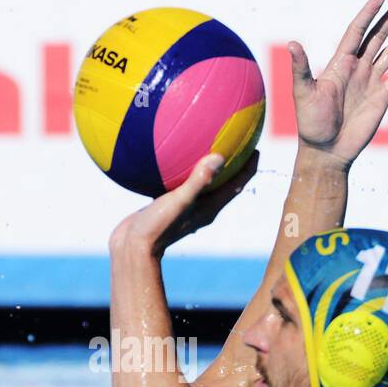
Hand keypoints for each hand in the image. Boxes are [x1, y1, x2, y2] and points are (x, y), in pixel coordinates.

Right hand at [108, 151, 258, 257]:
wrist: (132, 247)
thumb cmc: (157, 228)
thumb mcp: (179, 202)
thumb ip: (198, 181)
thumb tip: (219, 157)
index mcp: (210, 207)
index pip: (238, 184)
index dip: (249, 166)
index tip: (255, 146)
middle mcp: (201, 207)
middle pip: (225, 182)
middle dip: (233, 162)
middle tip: (235, 138)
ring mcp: (185, 207)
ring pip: (203, 182)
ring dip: (208, 165)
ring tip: (207, 142)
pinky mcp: (169, 205)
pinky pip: (180, 183)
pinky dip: (182, 169)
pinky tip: (172, 154)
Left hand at [289, 0, 387, 170]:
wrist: (326, 150)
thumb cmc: (310, 123)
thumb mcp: (303, 93)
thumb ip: (300, 68)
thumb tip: (292, 44)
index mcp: (339, 64)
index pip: (357, 31)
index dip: (369, 13)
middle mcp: (357, 69)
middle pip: (378, 36)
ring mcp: (370, 82)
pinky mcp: (381, 98)